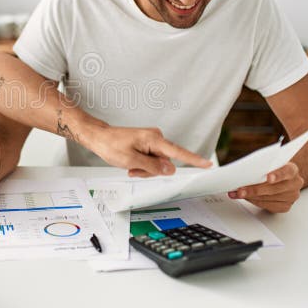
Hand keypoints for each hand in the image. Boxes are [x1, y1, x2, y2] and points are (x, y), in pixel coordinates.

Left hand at [86, 125, 211, 177]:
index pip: (178, 152)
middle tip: (134, 169)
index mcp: (154, 139)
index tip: (207, 164)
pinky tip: (132, 163)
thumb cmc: (111, 145)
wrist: (100, 137)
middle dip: (151, 170)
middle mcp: (156, 138)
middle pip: (165, 163)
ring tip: (130, 165)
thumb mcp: (131, 161)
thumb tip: (170, 169)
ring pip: (157, 164)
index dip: (193, 160)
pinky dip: (142, 165)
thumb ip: (153, 167)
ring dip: (145, 169)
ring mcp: (152, 141)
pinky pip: (151, 160)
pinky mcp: (148, 144)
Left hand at [229, 162, 303, 212]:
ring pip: (268, 198)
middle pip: (273, 188)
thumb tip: (244, 172)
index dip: (277, 175)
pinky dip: (255, 202)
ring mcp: (291, 196)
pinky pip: (268, 206)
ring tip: (238, 194)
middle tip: (240, 190)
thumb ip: (263, 166)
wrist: (284, 178)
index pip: (286, 172)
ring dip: (251, 197)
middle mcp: (295, 183)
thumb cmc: (274, 169)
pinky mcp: (286, 206)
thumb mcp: (271, 163)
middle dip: (254, 190)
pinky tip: (247, 198)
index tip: (268, 178)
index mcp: (292, 170)